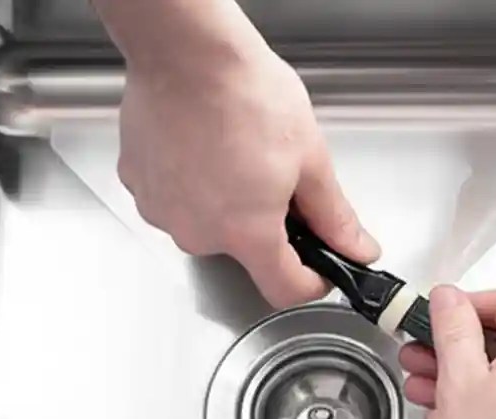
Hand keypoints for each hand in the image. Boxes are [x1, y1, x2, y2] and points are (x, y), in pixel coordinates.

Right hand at [116, 30, 378, 306]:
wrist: (186, 51)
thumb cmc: (243, 92)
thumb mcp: (310, 158)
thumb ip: (333, 217)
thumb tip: (357, 249)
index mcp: (247, 232)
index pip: (285, 290)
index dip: (311, 282)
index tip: (318, 266)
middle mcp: (198, 233)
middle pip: (244, 250)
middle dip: (264, 223)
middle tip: (275, 176)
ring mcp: (162, 211)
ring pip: (205, 223)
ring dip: (223, 201)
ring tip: (234, 152)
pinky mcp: (137, 184)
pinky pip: (172, 198)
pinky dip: (189, 182)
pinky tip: (201, 146)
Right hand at [398, 286, 495, 418]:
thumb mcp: (459, 381)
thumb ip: (454, 328)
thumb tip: (450, 298)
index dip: (466, 306)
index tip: (438, 317)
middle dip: (460, 347)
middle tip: (423, 355)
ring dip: (471, 376)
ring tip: (429, 390)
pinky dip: (494, 401)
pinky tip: (457, 415)